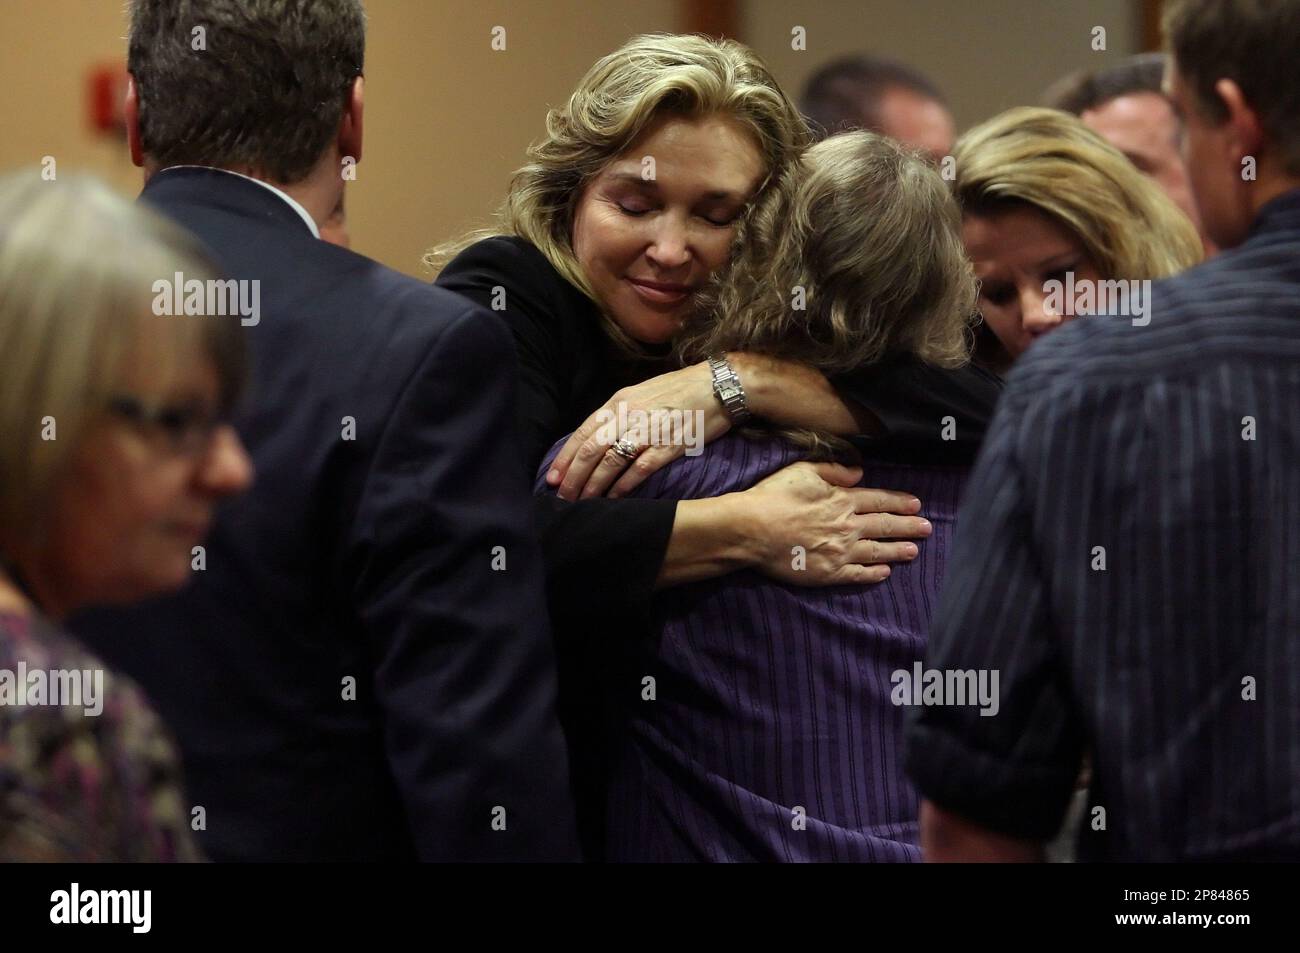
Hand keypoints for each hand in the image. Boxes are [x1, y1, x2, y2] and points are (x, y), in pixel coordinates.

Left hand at [547, 361, 729, 500]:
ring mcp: (649, 430)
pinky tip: (613, 499)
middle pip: (591, 449)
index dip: (565, 456)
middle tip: (562, 497)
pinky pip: (639, 469)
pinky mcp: (669, 445)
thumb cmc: (681, 390)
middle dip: (573, 476)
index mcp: (620, 401)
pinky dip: (623, 486)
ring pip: (610, 461)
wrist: (720, 385)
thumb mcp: (643, 394)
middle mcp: (629, 414)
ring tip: (582, 502)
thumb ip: (621, 414)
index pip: (583, 432)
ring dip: (593, 485)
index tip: (552, 477)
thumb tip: (599, 438)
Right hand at [740, 461, 930, 585]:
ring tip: (914, 550)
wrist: (751, 530)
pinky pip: (858, 574)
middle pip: (885, 526)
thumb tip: (859, 473)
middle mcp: (847, 527)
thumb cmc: (773, 497)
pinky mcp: (828, 573)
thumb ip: (834, 470)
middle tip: (927, 528)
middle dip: (908, 526)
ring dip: (898, 551)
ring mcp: (839, 552)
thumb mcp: (803, 470)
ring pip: (877, 551)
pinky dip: (874, 573)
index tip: (916, 505)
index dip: (900, 502)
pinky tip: (885, 572)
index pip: (879, 500)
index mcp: (842, 500)